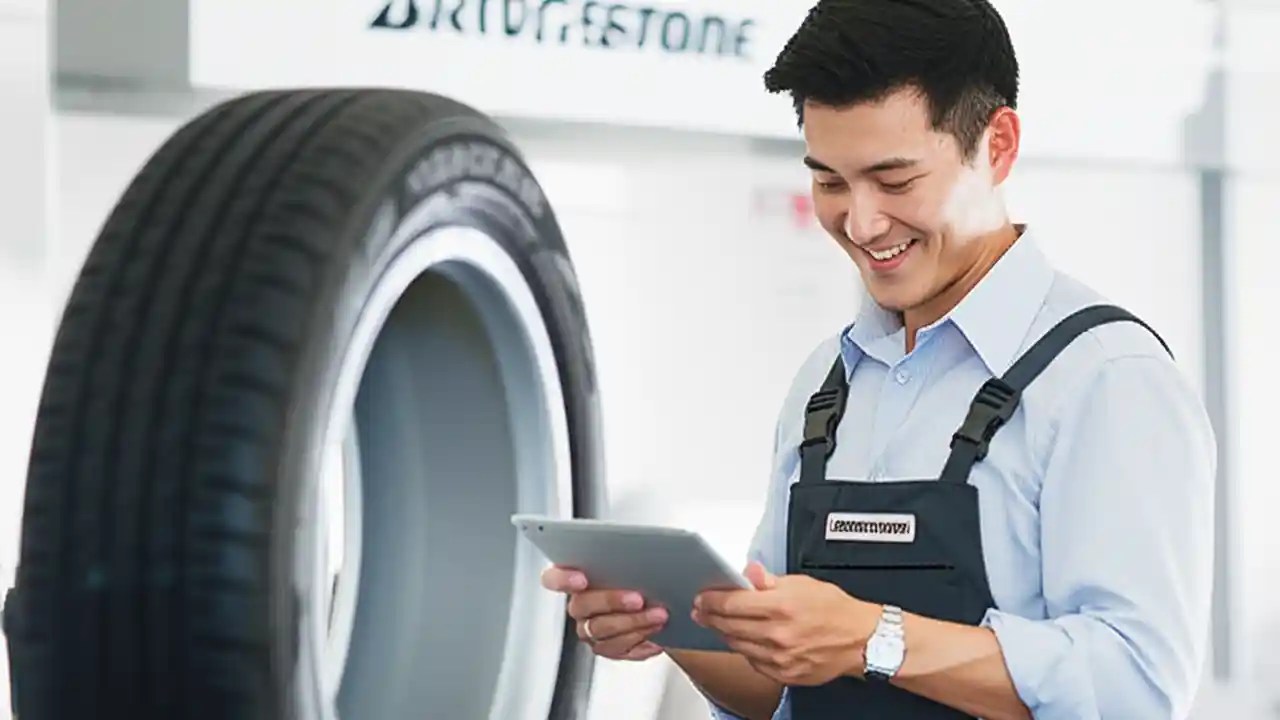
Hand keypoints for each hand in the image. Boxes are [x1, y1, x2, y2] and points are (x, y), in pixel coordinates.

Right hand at [540, 565, 667, 660]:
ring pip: (602, 631)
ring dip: (634, 623)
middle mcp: (579, 605)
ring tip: (659, 615)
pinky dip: (641, 642)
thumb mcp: (634, 560)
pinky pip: (618, 649)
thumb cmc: (643, 574)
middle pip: (583, 606)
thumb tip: (639, 558)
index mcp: (576, 576)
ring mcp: (590, 630)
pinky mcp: (607, 648)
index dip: (562, 580)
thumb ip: (624, 558)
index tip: (582, 579)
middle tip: (638, 599)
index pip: (553, 578)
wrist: (663, 600)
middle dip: (612, 602)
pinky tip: (658, 635)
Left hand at [692, 562, 879, 685]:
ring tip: (719, 624)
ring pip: (738, 645)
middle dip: (710, 617)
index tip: (702, 598)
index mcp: (781, 606)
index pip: (732, 603)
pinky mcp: (784, 674)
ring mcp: (780, 657)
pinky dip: (745, 650)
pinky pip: (753, 662)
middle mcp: (778, 634)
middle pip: (729, 626)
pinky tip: (744, 640)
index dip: (711, 600)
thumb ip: (769, 580)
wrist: (861, 640)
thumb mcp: (802, 583)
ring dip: (725, 633)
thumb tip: (748, 573)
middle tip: (701, 611)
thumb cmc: (835, 610)